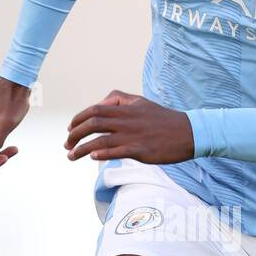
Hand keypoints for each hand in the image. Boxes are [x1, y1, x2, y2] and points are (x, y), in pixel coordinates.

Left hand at [64, 90, 194, 163]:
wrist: (189, 132)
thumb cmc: (164, 120)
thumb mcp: (141, 102)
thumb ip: (120, 98)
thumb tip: (101, 103)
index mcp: (126, 108)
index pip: (94, 109)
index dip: (78, 118)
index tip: (69, 129)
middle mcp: (127, 120)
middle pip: (93, 123)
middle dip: (75, 134)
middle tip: (66, 144)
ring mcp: (133, 135)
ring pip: (100, 140)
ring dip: (82, 149)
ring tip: (71, 156)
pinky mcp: (141, 150)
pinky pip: (117, 151)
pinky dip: (102, 154)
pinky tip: (93, 157)